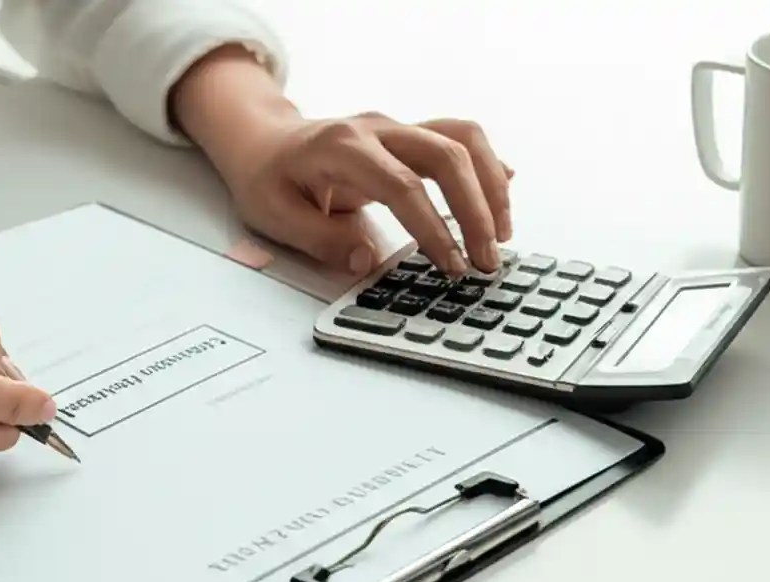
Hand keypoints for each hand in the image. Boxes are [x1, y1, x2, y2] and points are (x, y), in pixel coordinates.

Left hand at [170, 45, 514, 277]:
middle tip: (486, 261)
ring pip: (463, 139)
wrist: (264, 141)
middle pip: (447, 155)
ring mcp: (397, 128)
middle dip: (476, 210)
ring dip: (491, 185)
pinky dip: (487, 163)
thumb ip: (321, 239)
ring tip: (502, 236)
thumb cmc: (268, 179)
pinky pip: (460, 138)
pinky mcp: (410, 135)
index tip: (452, 266)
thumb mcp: (275, 216)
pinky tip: (505, 190)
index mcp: (342, 148)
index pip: (403, 186)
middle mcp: (377, 129)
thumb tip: (368, 260)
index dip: (434, 228)